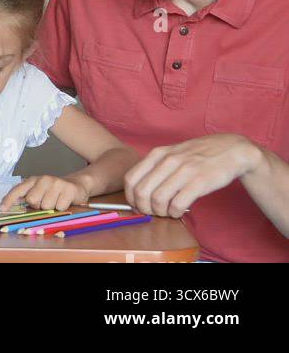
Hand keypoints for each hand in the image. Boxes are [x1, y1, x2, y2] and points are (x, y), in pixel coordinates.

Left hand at [0, 175, 88, 211]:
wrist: (77, 184)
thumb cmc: (54, 191)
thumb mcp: (39, 191)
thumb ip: (26, 197)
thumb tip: (12, 208)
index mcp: (33, 180)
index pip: (17, 190)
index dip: (8, 200)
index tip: (2, 209)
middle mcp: (44, 179)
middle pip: (32, 200)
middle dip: (38, 205)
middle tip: (46, 202)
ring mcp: (56, 183)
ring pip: (46, 206)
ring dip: (51, 208)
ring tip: (56, 201)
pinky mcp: (69, 189)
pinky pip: (59, 207)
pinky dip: (62, 208)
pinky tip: (65, 201)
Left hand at [124, 134, 260, 217]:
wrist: (232, 149)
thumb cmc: (199, 155)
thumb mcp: (172, 153)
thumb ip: (155, 168)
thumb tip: (138, 193)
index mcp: (157, 154)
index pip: (131, 179)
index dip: (131, 198)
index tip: (137, 206)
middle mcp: (168, 160)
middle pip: (141, 192)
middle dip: (144, 208)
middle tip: (153, 212)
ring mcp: (184, 170)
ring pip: (157, 199)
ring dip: (160, 212)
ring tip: (167, 212)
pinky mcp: (200, 182)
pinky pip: (177, 204)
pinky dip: (174, 213)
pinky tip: (179, 211)